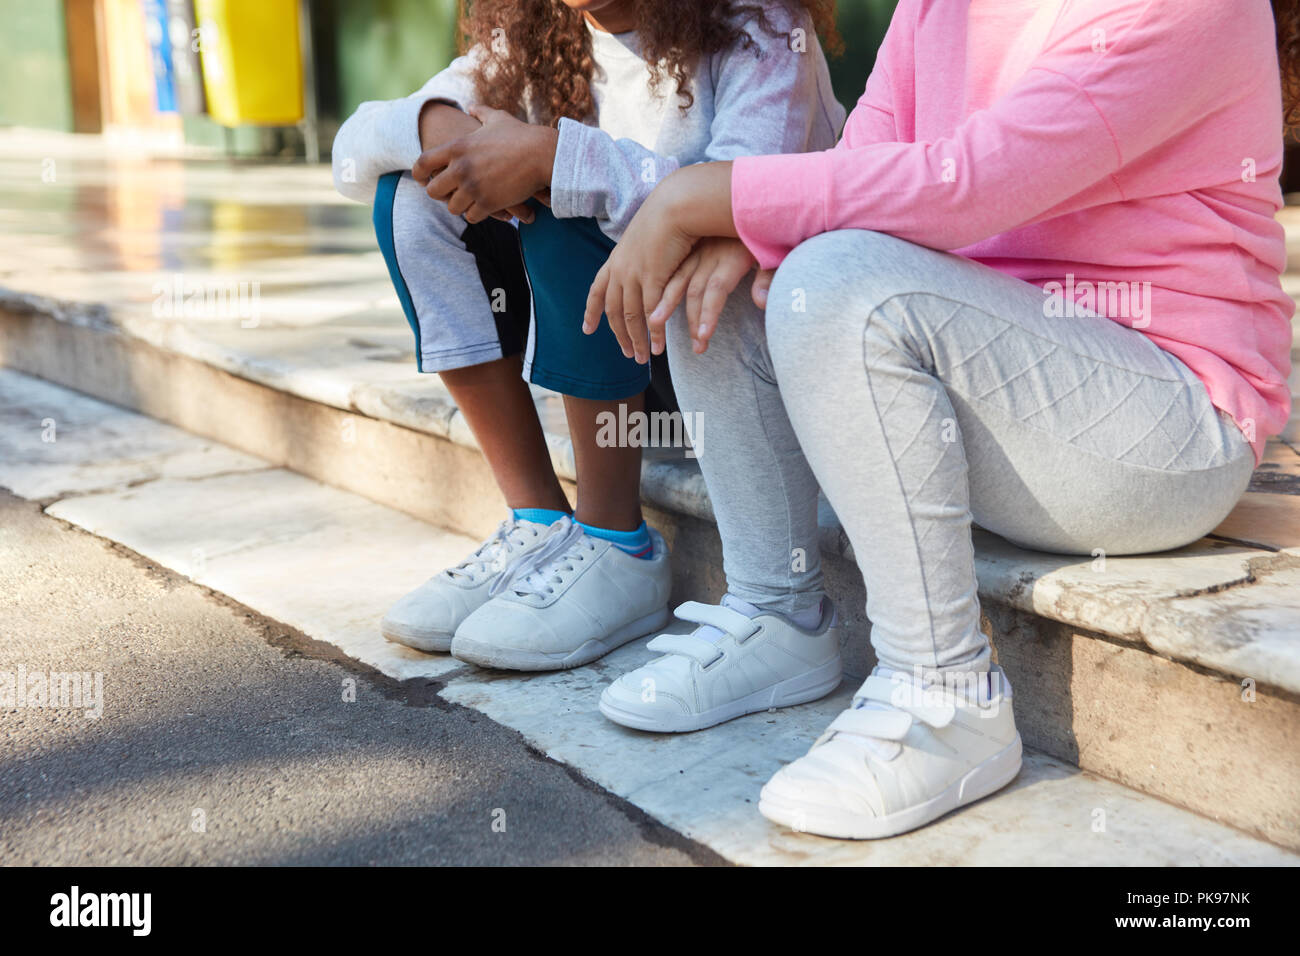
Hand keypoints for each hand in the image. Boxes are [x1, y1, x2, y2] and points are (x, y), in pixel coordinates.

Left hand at [412, 105, 557, 223]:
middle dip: (440, 195)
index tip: (422, 180)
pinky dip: (478, 214)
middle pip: (433, 191)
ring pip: (453, 208)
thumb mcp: (498, 118)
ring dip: (461, 206)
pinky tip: (485, 209)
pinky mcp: (489, 203)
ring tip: (470, 203)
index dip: (418, 173)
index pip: (423, 162)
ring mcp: (474, 187)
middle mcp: (461, 168)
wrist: (543, 154)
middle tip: (450, 195)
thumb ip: (481, 113)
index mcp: (458, 147)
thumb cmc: (522, 135)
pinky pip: (472, 217)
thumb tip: (472, 106)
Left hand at [584, 162, 737, 362]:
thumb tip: (647, 260)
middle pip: (614, 310)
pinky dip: (653, 333)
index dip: (591, 310)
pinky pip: (649, 314)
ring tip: (641, 358)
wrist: (677, 202)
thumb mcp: (649, 236)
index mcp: (617, 258)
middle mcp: (620, 269)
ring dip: (635, 340)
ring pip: (630, 316)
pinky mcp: (653, 279)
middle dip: (619, 334)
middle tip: (626, 354)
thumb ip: (644, 254)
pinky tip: (657, 347)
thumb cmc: (671, 215)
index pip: (598, 288)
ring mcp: (634, 274)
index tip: (587, 329)